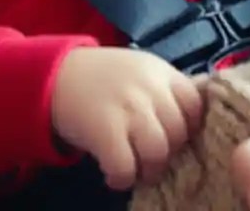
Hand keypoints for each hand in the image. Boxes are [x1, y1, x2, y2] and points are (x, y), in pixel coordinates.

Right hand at [51, 47, 203, 189]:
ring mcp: (127, 109)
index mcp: (161, 72)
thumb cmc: (103, 77)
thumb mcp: (141, 70)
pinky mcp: (103, 130)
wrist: (53, 75)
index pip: (196, 104)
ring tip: (138, 172)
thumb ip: (166, 89)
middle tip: (154, 161)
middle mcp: (148, 89)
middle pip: (178, 132)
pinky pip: (126, 166)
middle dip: (170, 154)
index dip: (191, 127)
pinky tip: (114, 177)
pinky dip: (123, 179)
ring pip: (158, 152)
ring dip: (150, 170)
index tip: (177, 139)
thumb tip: (195, 120)